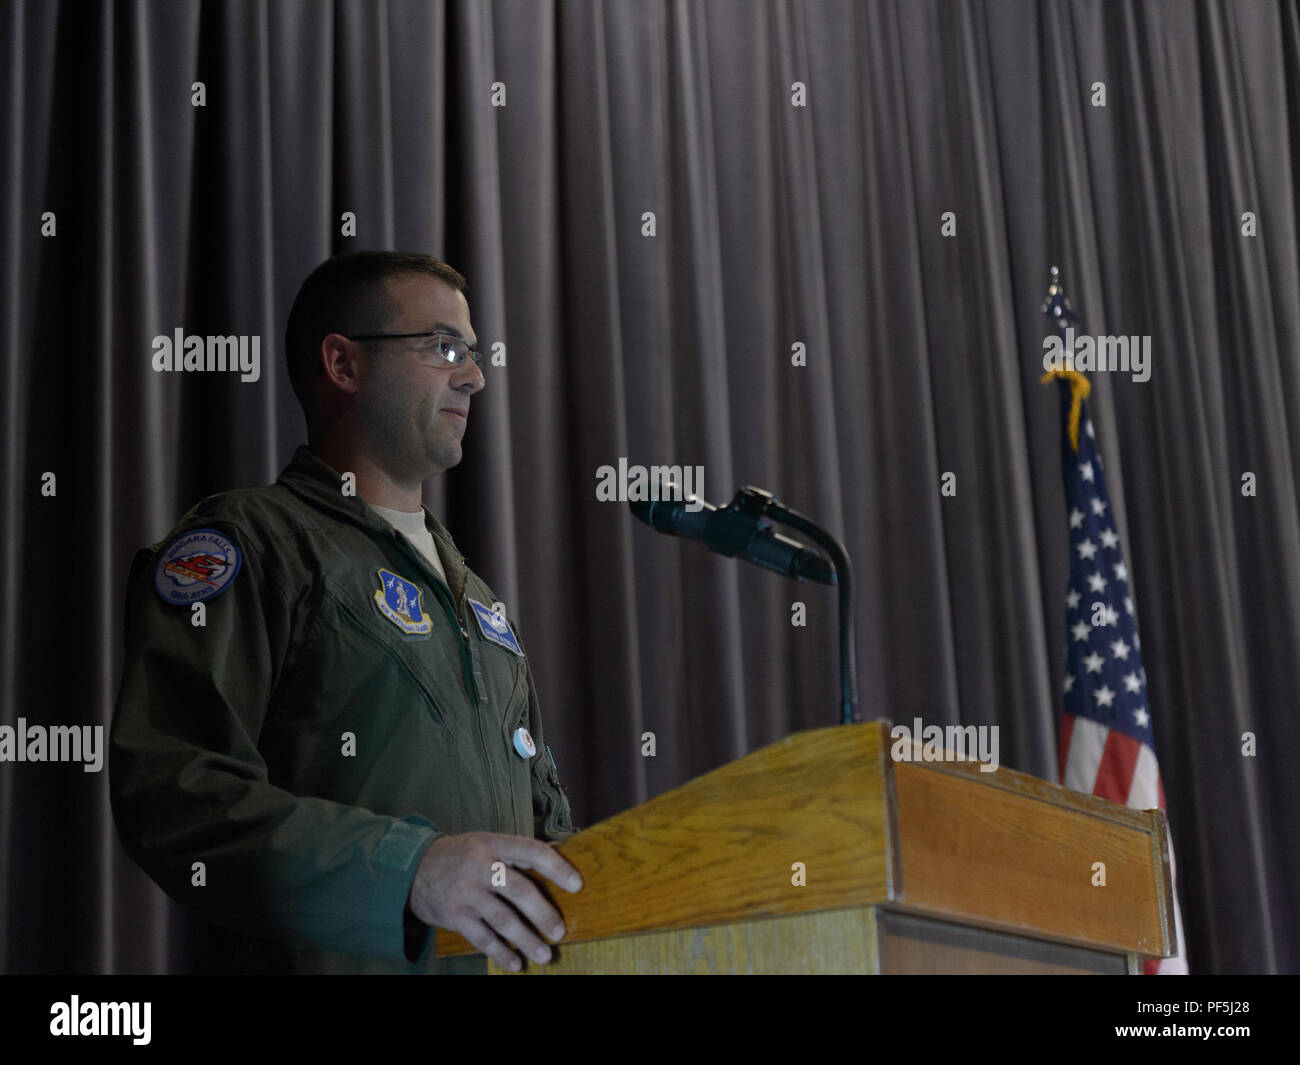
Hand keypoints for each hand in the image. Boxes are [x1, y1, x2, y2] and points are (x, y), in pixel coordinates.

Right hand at [407, 832, 582, 971]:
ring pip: (502, 919)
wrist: (411, 869)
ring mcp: (466, 892)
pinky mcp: (454, 916)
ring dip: (526, 939)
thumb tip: (557, 854)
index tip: (577, 884)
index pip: (531, 851)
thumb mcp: (485, 843)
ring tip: (545, 954)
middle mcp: (479, 866)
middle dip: (543, 913)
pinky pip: (482, 938)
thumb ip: (515, 852)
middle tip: (560, 931)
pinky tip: (515, 963)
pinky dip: (500, 953)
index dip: (557, 867)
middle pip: (519, 890)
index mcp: (492, 844)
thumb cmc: (460, 856)